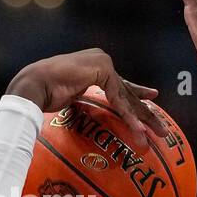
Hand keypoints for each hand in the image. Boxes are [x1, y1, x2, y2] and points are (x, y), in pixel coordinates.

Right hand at [6, 48, 165, 141]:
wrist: (32, 86)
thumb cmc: (46, 93)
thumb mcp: (75, 95)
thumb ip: (91, 96)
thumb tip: (101, 107)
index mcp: (95, 65)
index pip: (121, 84)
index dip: (138, 92)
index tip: (153, 98)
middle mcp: (101, 61)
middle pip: (128, 92)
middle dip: (146, 112)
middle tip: (163, 129)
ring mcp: (102, 63)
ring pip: (127, 97)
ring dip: (142, 120)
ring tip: (159, 135)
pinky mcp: (102, 69)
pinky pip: (118, 99)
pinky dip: (128, 116)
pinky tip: (138, 131)